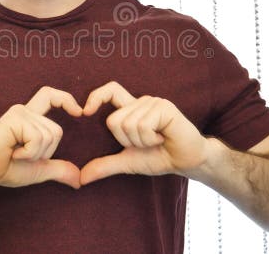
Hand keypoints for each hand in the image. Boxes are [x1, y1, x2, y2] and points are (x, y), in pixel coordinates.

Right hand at [0, 86, 82, 188]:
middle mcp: (25, 111)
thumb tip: (79, 180)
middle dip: (45, 152)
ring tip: (14, 154)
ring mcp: (19, 113)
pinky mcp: (14, 119)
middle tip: (22, 156)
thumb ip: (58, 169)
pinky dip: (28, 153)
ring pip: (48, 135)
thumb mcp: (38, 169)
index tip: (80, 112)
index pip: (50, 96)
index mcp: (30, 118)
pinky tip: (11, 153)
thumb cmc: (5, 168)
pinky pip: (37, 138)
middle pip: (56, 130)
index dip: (67, 99)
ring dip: (34, 154)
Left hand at [79, 81, 209, 185]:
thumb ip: (105, 165)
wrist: (186, 162)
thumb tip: (82, 177)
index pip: (110, 91)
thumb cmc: (159, 157)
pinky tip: (164, 138)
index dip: (96, 96)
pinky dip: (151, 139)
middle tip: (146, 142)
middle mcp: (141, 102)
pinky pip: (143, 125)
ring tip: (157, 140)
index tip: (85, 112)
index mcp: (131, 109)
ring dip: (142, 141)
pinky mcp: (164, 107)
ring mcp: (153, 102)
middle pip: (114, 120)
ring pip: (128, 124)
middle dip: (127, 140)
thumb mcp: (127, 162)